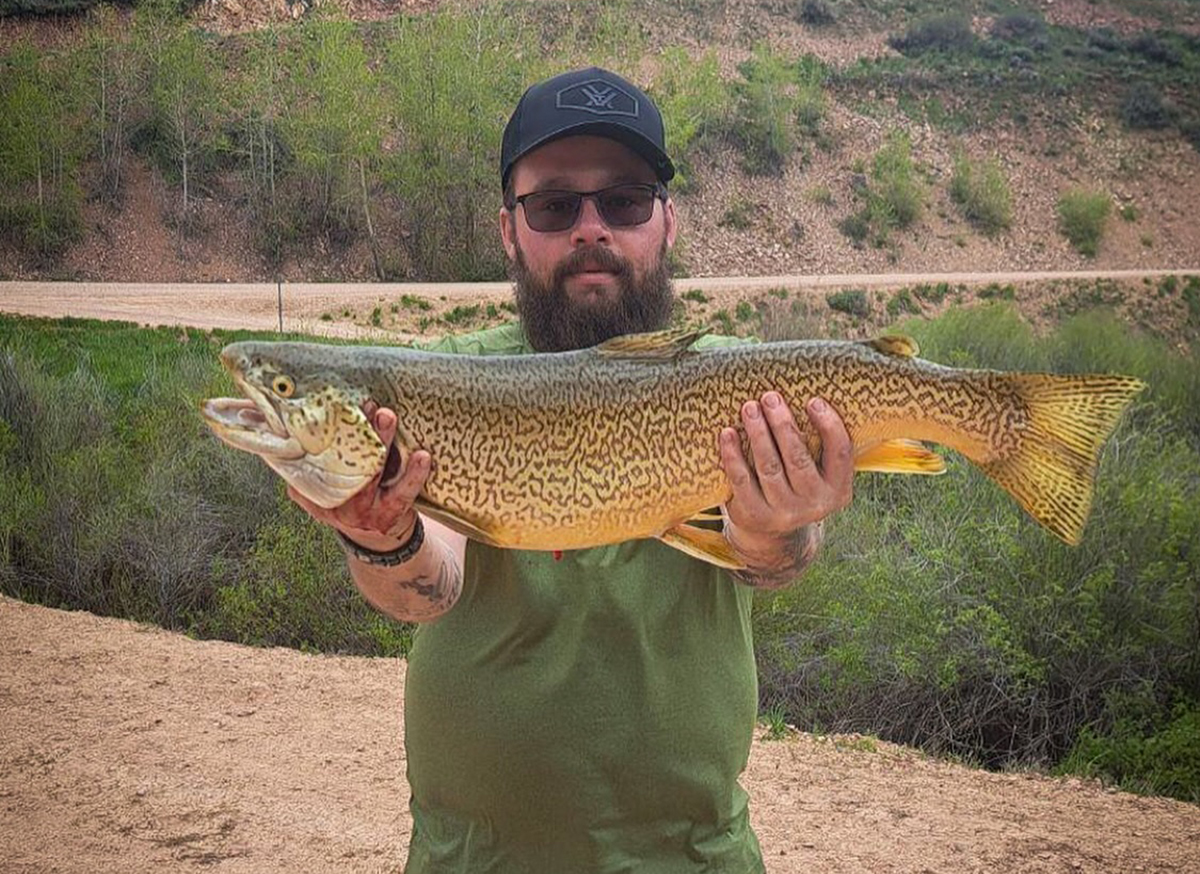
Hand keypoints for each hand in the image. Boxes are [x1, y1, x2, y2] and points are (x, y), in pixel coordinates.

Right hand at [287, 404, 431, 551]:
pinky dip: (414, 474)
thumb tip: (300, 421)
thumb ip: (313, 463)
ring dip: (381, 442)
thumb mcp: (324, 484)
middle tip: (366, 404)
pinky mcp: (386, 516)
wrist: (375, 537)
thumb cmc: (351, 496)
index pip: (308, 456)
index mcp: (313, 487)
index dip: (314, 431)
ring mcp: (359, 510)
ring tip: (388, 417)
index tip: (325, 405)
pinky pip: (402, 493)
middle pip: (342, 459)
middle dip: (353, 430)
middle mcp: (333, 501)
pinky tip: (421, 456)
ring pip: (371, 472)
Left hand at [719, 392, 852, 562]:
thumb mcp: (818, 474)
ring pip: (769, 467)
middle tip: (770, 397)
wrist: (771, 535)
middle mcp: (814, 504)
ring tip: (749, 408)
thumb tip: (808, 390)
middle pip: (798, 458)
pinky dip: (733, 455)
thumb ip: (820, 446)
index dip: (829, 426)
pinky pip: (741, 480)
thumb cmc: (796, 486)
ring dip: (758, 434)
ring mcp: (784, 513)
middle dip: (783, 425)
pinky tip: (727, 433)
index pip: (840, 453)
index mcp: (837, 490)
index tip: (813, 400)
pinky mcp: (755, 515)